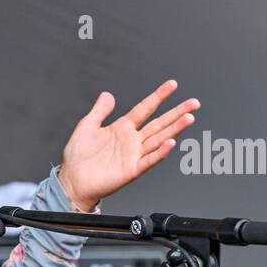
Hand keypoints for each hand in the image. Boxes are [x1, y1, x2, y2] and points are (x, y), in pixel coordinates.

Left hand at [58, 80, 199, 211]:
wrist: (73, 181)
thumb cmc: (78, 157)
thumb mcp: (86, 127)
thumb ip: (99, 111)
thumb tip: (108, 95)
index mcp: (122, 128)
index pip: (145, 109)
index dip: (158, 96)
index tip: (172, 85)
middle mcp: (131, 141)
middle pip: (159, 123)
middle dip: (177, 112)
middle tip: (193, 103)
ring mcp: (133, 155)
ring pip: (159, 139)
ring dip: (174, 129)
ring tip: (189, 118)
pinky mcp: (131, 170)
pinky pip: (149, 160)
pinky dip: (160, 152)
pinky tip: (171, 143)